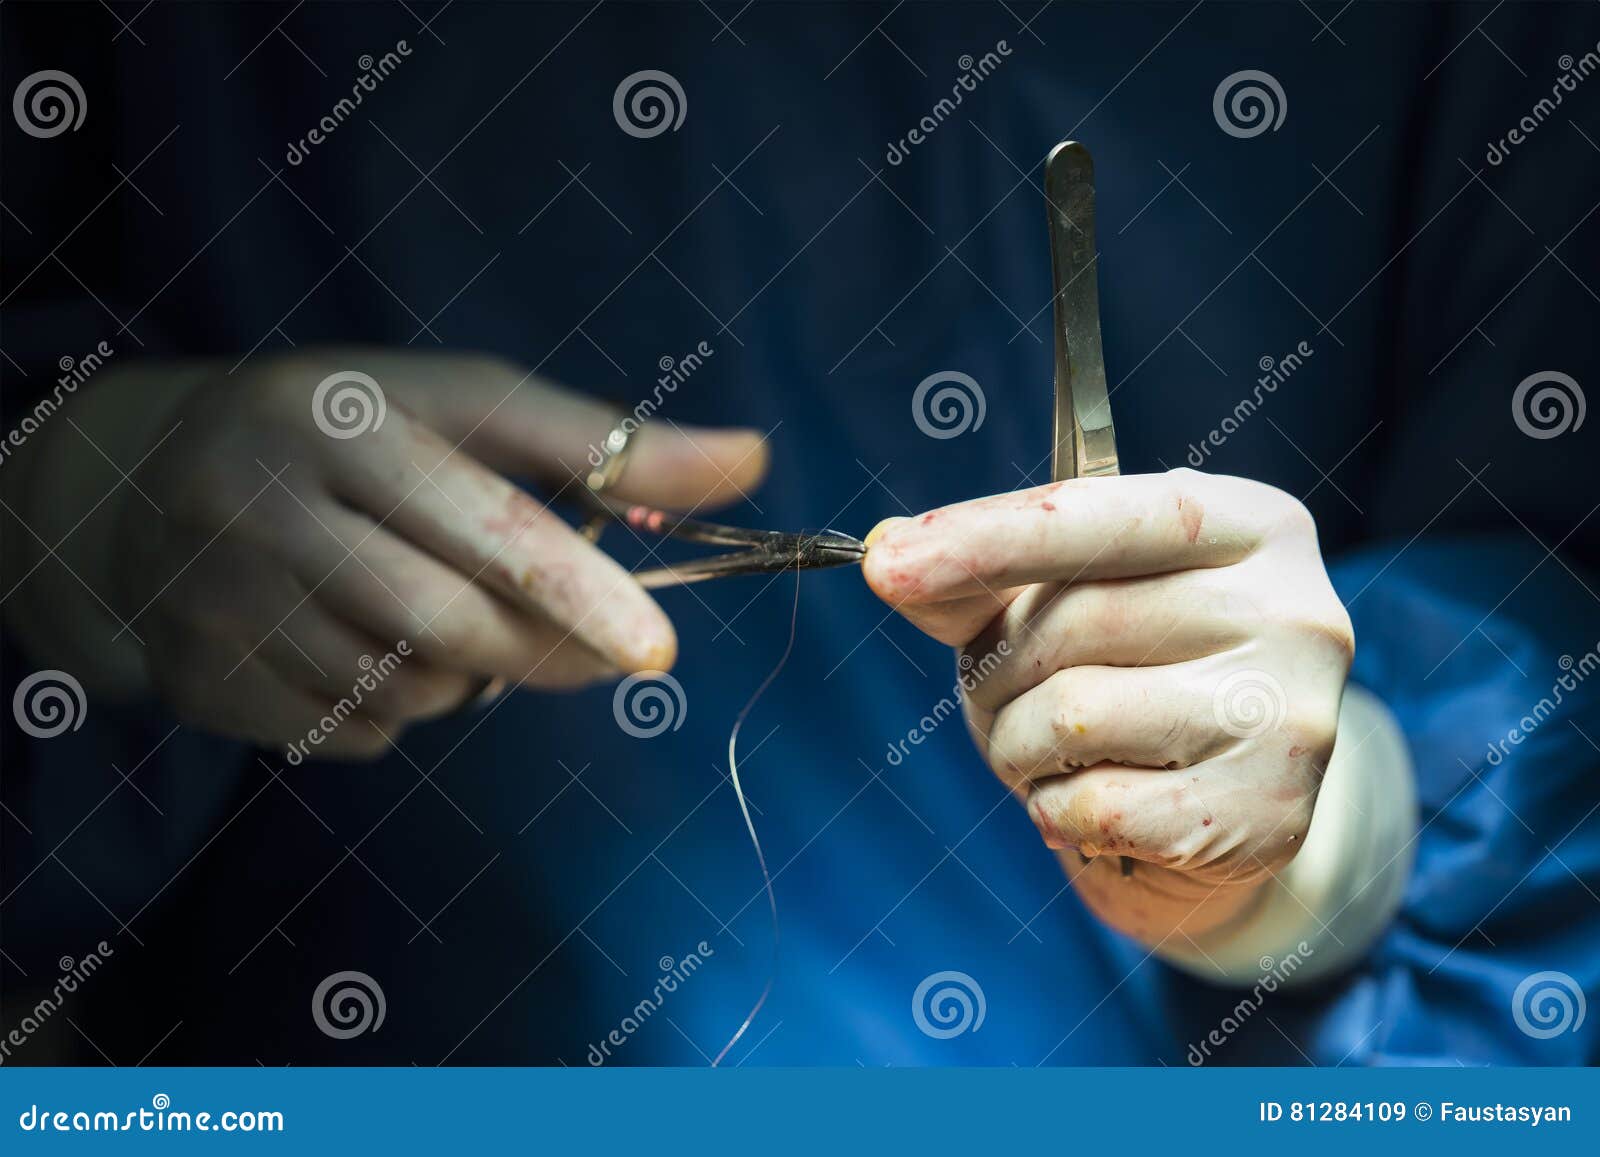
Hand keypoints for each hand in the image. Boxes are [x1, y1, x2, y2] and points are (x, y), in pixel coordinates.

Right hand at [8, 350, 765, 757]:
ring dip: (472, 674)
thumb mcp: (463, 408)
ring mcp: (225, 600)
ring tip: (442, 610)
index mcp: (345, 418)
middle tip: (611, 648)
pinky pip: (362, 732)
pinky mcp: (207, 680)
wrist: (149, 486)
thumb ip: (600, 445)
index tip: (657, 651)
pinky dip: (404, 708)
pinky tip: (368, 646)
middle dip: (551, 648)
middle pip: (458, 624)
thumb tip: (749, 461)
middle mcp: (269, 504)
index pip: (486, 516)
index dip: (581, 587)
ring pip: (417, 688)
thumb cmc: (351, 436)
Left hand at [863, 469, 1353, 941]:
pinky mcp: (1268, 813)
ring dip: (1019, 746)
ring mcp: (1292, 713)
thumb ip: (979, 581)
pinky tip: (1095, 801)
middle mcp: (1293, 607)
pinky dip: (1058, 809)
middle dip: (997, 669)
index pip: (1100, 513)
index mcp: (1251, 524)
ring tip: (1055, 754)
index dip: (984, 538)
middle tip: (1005, 696)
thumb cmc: (1132, 680)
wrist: (1218, 814)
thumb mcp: (1062, 604)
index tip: (884, 563)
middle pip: (1071, 620)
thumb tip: (889, 559)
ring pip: (1071, 715)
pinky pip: (1092, 804)